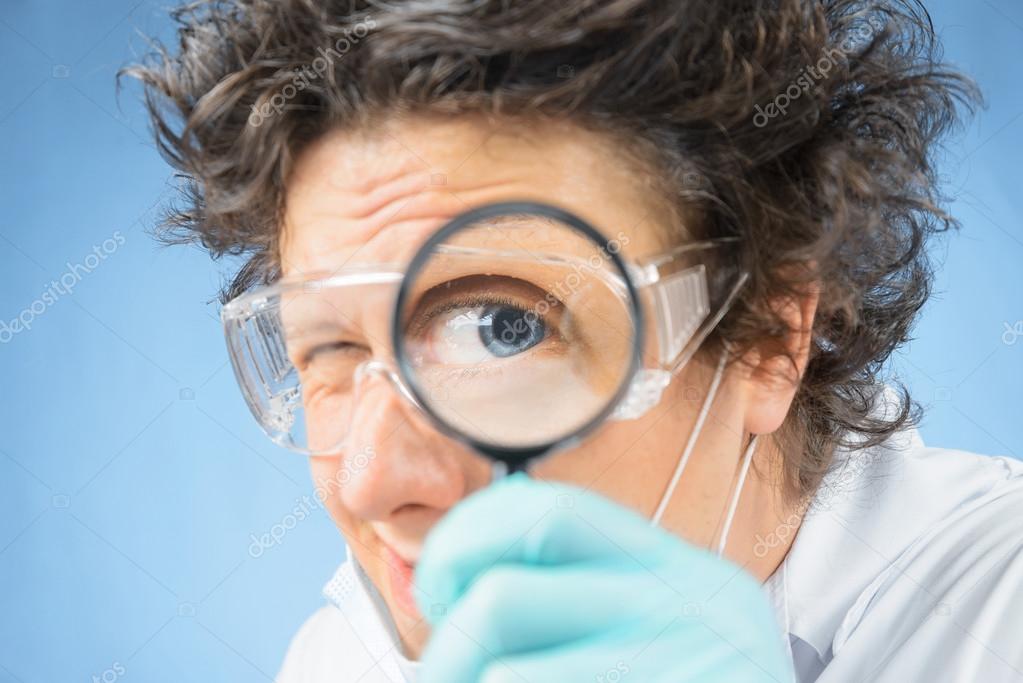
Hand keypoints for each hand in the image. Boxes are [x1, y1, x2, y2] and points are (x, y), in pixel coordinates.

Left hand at [414, 473, 792, 682]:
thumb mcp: (663, 634)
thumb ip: (585, 593)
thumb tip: (463, 577)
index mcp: (678, 572)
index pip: (546, 511)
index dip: (467, 538)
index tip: (437, 584)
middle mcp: (684, 610)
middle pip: (505, 593)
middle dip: (446, 643)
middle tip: (443, 674)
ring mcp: (679, 665)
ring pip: (503, 669)